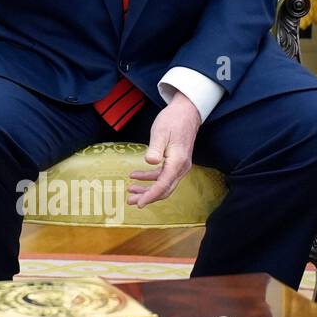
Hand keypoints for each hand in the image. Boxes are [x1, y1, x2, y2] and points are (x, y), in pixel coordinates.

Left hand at [128, 92, 200, 208]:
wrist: (186, 112)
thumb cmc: (173, 120)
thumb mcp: (160, 132)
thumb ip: (155, 148)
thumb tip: (150, 162)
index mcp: (177, 162)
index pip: (163, 184)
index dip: (151, 195)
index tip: (139, 204)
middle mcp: (181, 167)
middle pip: (164, 189)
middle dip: (147, 196)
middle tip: (130, 201)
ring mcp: (180, 166)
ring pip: (164, 184)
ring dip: (147, 188)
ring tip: (130, 190)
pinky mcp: (176, 162)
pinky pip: (163, 176)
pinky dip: (150, 178)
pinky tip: (136, 176)